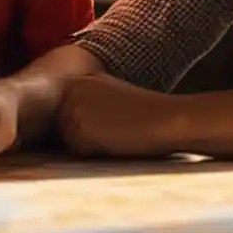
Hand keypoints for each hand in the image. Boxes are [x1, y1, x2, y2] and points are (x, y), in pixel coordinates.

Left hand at [58, 75, 176, 156]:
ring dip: (91, 144)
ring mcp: (72, 108)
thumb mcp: (112, 94)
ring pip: (70, 141)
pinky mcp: (79, 128)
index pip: (68, 117)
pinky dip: (95, 152)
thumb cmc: (147, 112)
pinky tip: (115, 140)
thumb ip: (89, 101)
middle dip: (87, 136)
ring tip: (116, 132)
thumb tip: (72, 123)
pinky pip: (78, 152)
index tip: (115, 119)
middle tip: (118, 126)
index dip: (92, 127)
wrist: (167, 118)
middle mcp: (72, 90)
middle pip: (65, 129)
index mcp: (80, 79)